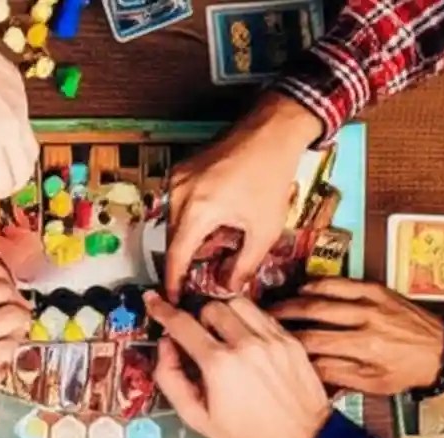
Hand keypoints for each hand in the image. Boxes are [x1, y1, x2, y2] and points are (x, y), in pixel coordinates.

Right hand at [144, 291, 328, 437]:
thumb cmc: (245, 437)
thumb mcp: (197, 418)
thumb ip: (171, 378)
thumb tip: (165, 345)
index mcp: (219, 365)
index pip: (182, 324)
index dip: (162, 310)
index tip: (153, 301)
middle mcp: (246, 345)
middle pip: (211, 307)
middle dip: (200, 318)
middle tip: (201, 339)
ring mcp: (272, 340)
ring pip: (239, 304)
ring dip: (225, 314)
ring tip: (225, 336)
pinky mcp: (291, 341)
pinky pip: (263, 316)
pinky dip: (249, 322)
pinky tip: (248, 343)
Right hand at [165, 93, 320, 301]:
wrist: (271, 132)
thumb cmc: (270, 175)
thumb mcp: (264, 228)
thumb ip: (245, 264)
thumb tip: (230, 287)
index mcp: (197, 210)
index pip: (176, 257)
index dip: (173, 282)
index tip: (173, 299)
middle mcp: (179, 193)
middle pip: (173, 240)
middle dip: (185, 261)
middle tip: (197, 280)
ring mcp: (177, 179)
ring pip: (174, 222)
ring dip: (190, 240)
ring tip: (213, 250)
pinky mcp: (182, 170)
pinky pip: (178, 204)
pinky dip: (190, 220)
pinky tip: (213, 225)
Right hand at [269, 279, 443, 394]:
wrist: (442, 350)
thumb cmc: (406, 371)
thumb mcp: (373, 384)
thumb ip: (338, 374)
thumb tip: (306, 367)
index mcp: (365, 348)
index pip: (316, 343)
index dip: (289, 342)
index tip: (272, 344)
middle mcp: (367, 321)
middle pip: (314, 314)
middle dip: (284, 315)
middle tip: (263, 317)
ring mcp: (372, 301)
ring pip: (324, 294)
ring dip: (297, 297)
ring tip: (277, 302)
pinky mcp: (377, 289)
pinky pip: (342, 282)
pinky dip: (320, 284)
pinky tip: (304, 288)